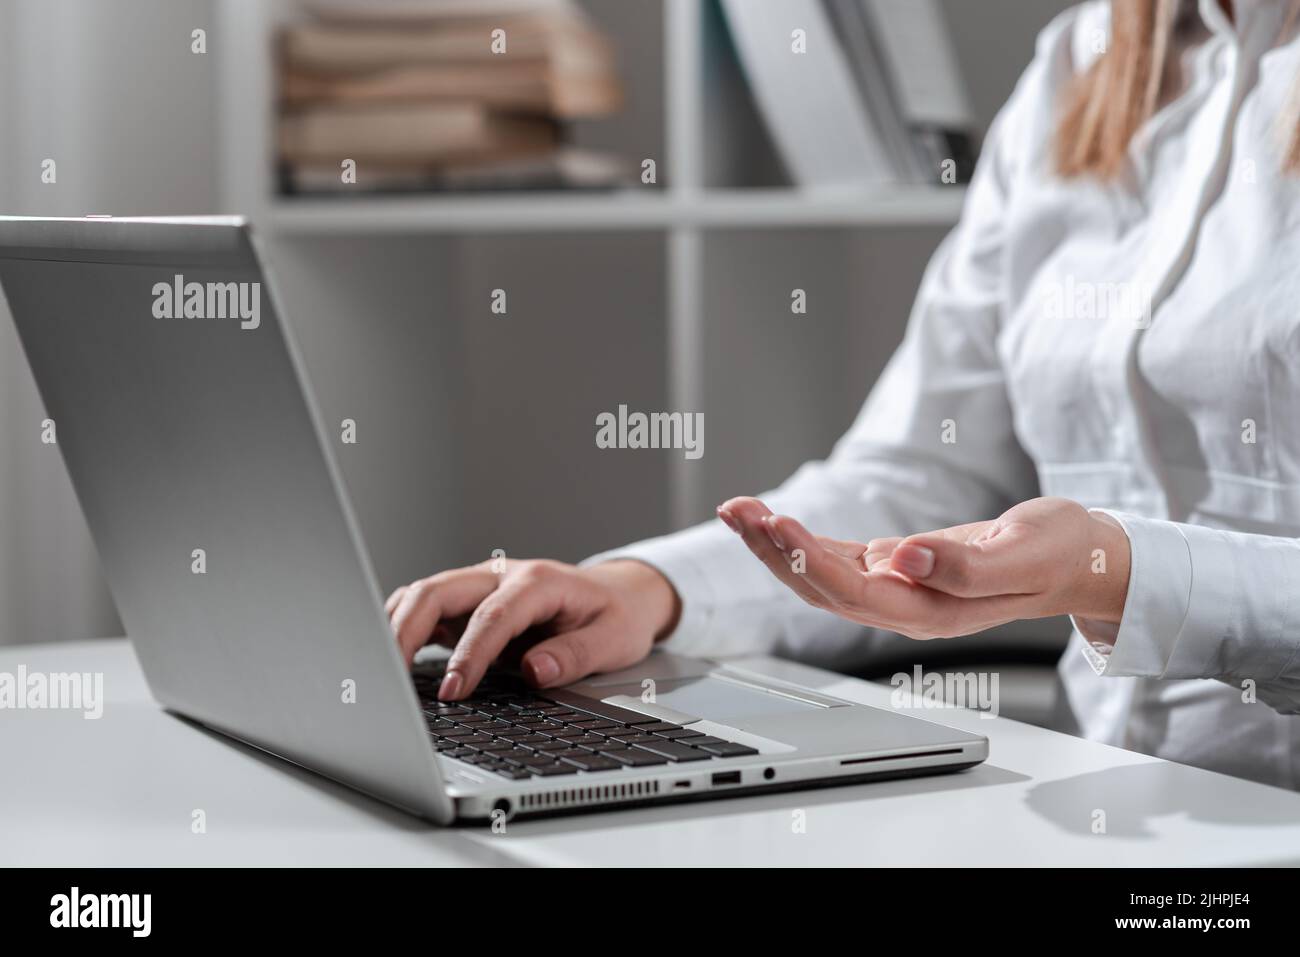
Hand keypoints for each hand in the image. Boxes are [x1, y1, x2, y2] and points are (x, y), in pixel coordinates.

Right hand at [385, 558, 679, 699]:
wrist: (620, 595)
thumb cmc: (615, 616)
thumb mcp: (614, 640)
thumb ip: (574, 655)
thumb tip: (534, 671)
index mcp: (538, 582)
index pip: (491, 616)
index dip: (468, 654)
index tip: (452, 691)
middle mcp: (501, 576)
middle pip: (438, 590)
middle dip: (406, 630)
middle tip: (389, 677)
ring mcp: (480, 586)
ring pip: (423, 594)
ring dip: (397, 626)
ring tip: (379, 670)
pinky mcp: (468, 603)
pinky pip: (425, 607)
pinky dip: (403, 626)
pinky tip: (392, 657)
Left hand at [717, 496, 1129, 639]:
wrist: (1078, 559)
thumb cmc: (1059, 553)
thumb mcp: (1025, 554)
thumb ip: (966, 567)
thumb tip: (903, 560)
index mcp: (934, 612)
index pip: (855, 593)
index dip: (810, 563)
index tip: (778, 525)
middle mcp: (906, 608)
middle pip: (823, 588)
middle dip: (774, 551)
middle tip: (737, 510)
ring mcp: (897, 590)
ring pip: (821, 575)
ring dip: (776, 544)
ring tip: (739, 509)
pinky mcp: (895, 569)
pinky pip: (836, 559)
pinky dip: (801, 540)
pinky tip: (772, 522)